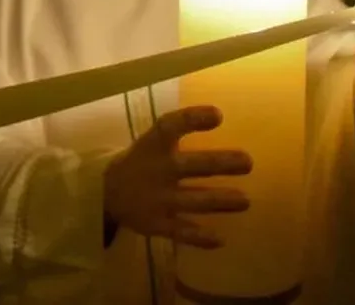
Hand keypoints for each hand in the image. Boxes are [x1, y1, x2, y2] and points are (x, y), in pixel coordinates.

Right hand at [103, 106, 251, 248]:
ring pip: (194, 200)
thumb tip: (220, 118)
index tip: (217, 115)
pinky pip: (181, 232)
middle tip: (247, 162)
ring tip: (244, 201)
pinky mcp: (157, 224)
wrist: (106, 193)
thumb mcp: (152, 142)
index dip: (192, 119)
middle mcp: (158, 170)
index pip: (170, 127)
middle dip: (220, 163)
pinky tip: (219, 240)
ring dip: (220, 201)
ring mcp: (158, 199)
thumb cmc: (142, 162)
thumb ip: (179, 134)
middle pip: (192, 165)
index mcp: (153, 145)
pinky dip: (199, 237)